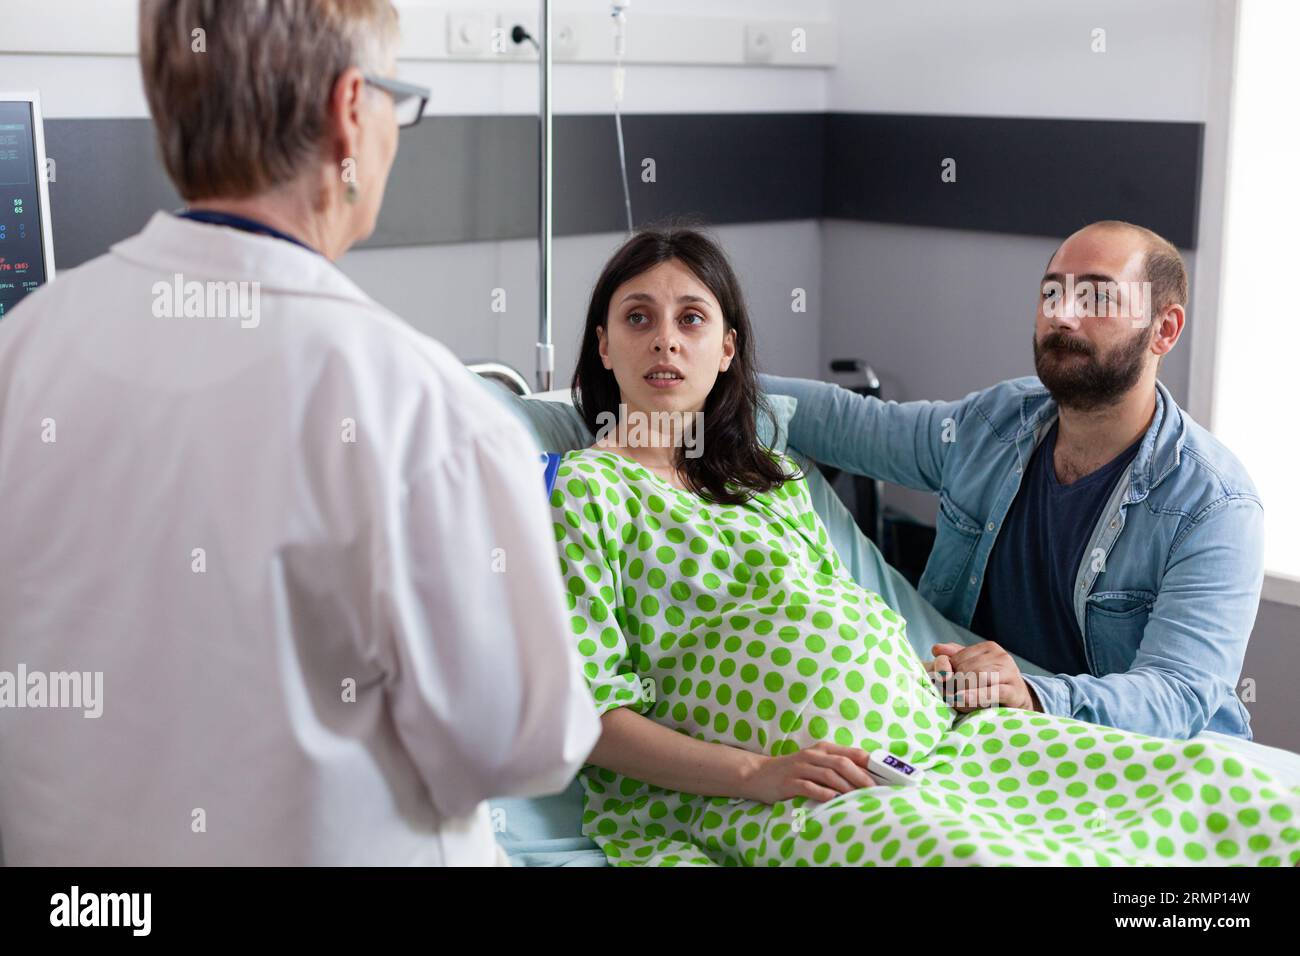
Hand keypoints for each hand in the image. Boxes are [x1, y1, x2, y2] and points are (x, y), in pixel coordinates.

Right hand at [741, 741, 881, 803]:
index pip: (850, 753)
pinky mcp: (789, 782)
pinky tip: (833, 799)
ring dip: (845, 786)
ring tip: (857, 797)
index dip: (868, 763)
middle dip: (860, 776)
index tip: (883, 775)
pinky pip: (808, 786)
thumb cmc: (793, 770)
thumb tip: (866, 776)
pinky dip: (822, 792)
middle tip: (873, 790)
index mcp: (822, 749)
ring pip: (827, 774)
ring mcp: (799, 768)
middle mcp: (812, 756)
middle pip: (841, 763)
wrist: (759, 774)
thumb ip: (836, 765)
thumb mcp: (815, 762)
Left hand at [925, 641, 1037, 711]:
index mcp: (989, 648)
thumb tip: (936, 649)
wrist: (1019, 701)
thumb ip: (954, 657)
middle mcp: (1002, 656)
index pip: (958, 656)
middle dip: (954, 683)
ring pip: (978, 676)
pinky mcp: (1015, 691)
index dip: (948, 671)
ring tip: (955, 700)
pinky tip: (961, 699)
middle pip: (967, 667)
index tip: (943, 683)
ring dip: (962, 690)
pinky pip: (992, 692)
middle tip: (947, 695)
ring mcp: (1010, 673)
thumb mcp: (972, 668)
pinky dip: (975, 695)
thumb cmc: (990, 684)